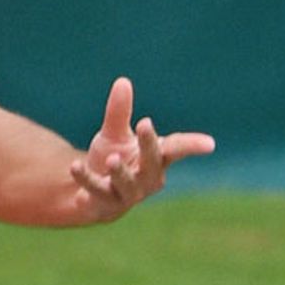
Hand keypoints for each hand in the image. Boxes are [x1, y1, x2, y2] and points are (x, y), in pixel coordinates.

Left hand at [69, 77, 214, 222]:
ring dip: (120, 171)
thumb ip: (119, 111)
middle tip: (146, 125)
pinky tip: (75, 166)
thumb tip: (123, 81)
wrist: (92, 194)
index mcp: (156, 158)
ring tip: (111, 158)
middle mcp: (147, 178)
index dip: (192, 146)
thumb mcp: (115, 134)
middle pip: (153, 163)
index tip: (210, 144)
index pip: (176, 149)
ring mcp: (129, 193)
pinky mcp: (106, 203)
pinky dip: (86, 178)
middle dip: (150, 146)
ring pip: (127, 182)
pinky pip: (97, 190)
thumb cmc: (113, 158)